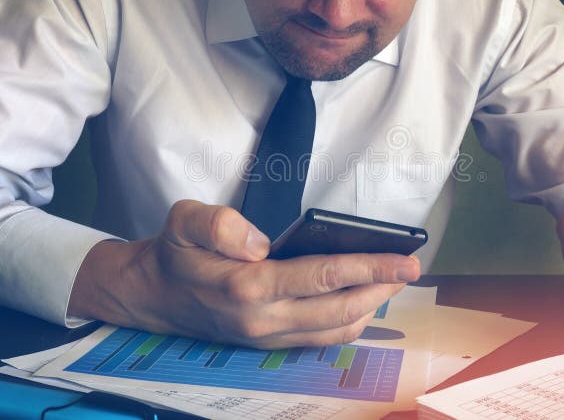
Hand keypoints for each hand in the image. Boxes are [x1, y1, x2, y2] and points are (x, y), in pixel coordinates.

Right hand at [68, 200, 419, 348]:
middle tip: (410, 268)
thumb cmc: (176, 253)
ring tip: (391, 282)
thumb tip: (262, 244)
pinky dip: (349, 323)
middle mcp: (262, 320)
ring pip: (335, 332)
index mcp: (246, 287)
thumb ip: (220, 224)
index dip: (367, 267)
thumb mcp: (184, 220)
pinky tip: (361, 300)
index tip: (402, 259)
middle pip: (339, 310)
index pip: (321, 278)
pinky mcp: (270, 342)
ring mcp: (267, 337)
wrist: (153, 295)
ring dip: (370, 307)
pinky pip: (321, 340)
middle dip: (381, 288)